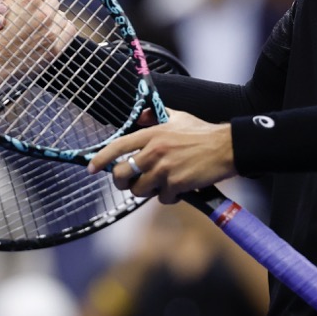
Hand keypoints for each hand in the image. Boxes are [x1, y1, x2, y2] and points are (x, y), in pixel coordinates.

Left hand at [87, 110, 235, 203]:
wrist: (226, 148)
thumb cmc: (202, 133)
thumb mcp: (177, 117)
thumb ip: (155, 117)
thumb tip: (139, 117)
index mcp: (152, 134)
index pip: (117, 147)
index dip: (100, 159)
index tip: (90, 168)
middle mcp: (154, 151)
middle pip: (122, 174)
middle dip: (123, 182)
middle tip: (132, 183)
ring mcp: (164, 168)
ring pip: (141, 190)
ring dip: (149, 191)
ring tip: (162, 184)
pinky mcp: (176, 183)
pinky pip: (163, 199)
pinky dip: (169, 197)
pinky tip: (179, 189)